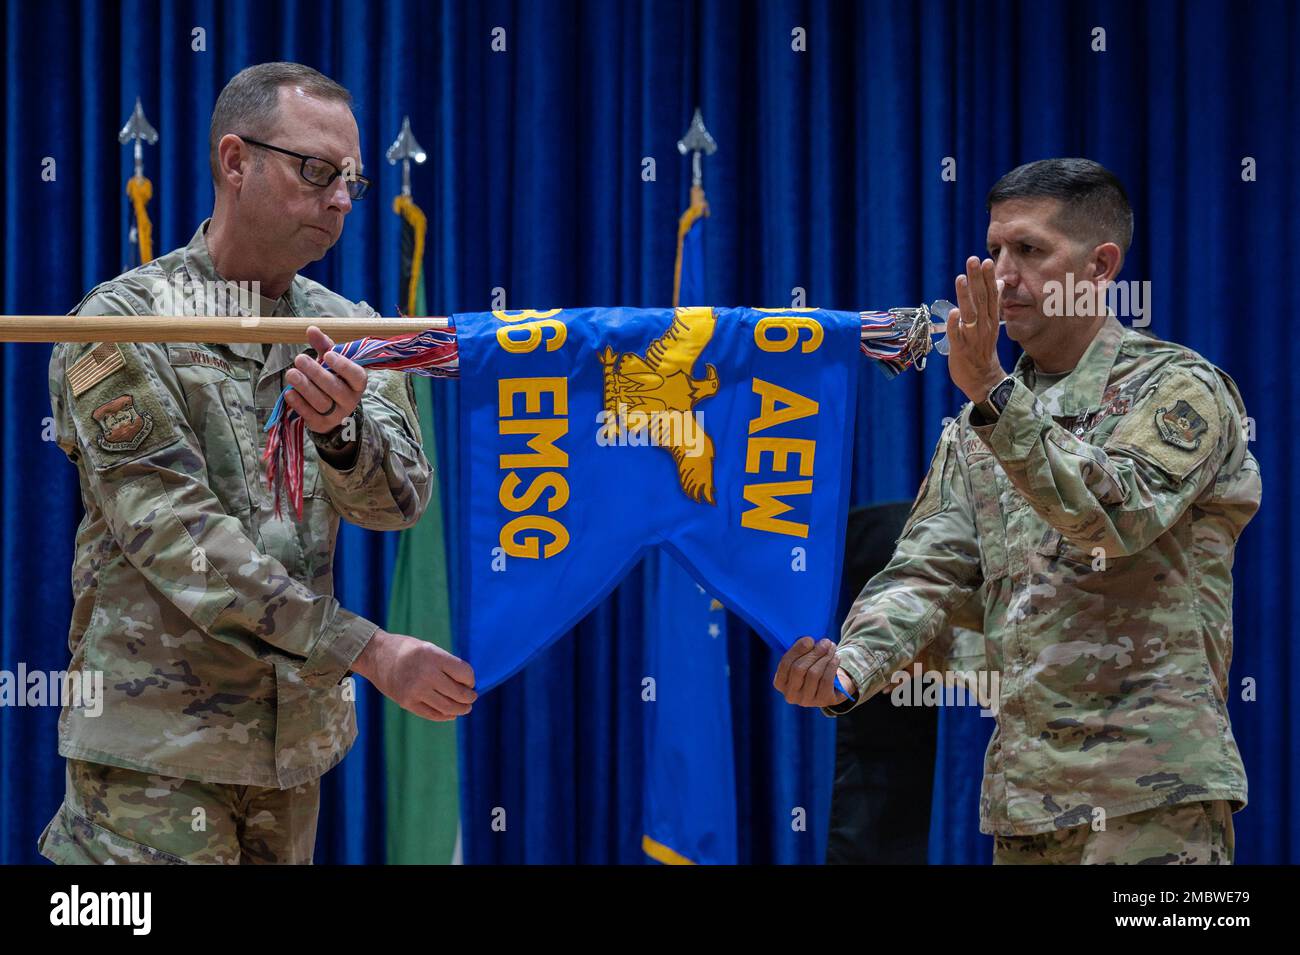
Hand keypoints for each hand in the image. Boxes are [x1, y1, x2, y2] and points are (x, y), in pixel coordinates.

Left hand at [284, 326, 366, 433]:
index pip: (356, 375)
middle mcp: (350, 400)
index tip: (327, 354)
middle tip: (300, 359)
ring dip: (305, 387)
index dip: (343, 366)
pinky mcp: (321, 424)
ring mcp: (336, 415)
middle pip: (334, 388)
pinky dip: (298, 404)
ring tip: (291, 374)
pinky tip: (289, 393)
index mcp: (357, 383)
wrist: (333, 412)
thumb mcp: (332, 363)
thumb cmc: (333, 380)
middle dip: (316, 373)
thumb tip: (311, 329)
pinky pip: (310, 415)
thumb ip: (323, 346)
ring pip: (321, 402)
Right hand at [352, 629, 476, 720]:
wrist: (376, 655)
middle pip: (458, 693)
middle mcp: (426, 674)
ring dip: (461, 709)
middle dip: (469, 697)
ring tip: (465, 708)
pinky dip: (445, 716)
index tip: (470, 682)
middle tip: (472, 697)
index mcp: (434, 656)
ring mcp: (415, 690)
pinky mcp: (406, 702)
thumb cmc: (407, 650)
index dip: (471, 680)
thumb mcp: (429, 648)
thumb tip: (466, 684)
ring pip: (447, 707)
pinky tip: (450, 714)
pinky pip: (432, 714)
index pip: (464, 673)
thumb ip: (446, 664)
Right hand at [773, 637, 853, 706]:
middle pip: (799, 669)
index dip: (797, 649)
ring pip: (814, 674)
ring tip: (831, 648)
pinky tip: (835, 658)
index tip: (810, 639)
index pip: (785, 663)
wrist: (831, 686)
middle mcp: (790, 695)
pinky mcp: (822, 701)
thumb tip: (809, 641)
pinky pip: (826, 680)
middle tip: (825, 642)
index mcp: (780, 682)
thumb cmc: (812, 668)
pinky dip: (832, 666)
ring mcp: (805, 701)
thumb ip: (801, 651)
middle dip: (814, 652)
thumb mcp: (803, 661)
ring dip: (825, 657)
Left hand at [946, 256, 1007, 403]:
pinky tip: (953, 312)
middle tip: (973, 260)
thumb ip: (992, 304)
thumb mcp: (991, 325)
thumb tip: (998, 283)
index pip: (991, 295)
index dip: (988, 278)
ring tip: (961, 278)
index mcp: (991, 320)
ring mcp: (972, 338)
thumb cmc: (983, 349)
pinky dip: (955, 325)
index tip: (986, 261)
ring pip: (969, 314)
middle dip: (977, 279)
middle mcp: (984, 326)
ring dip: (965, 296)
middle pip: (981, 300)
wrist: (983, 379)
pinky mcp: (961, 350)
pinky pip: (957, 336)